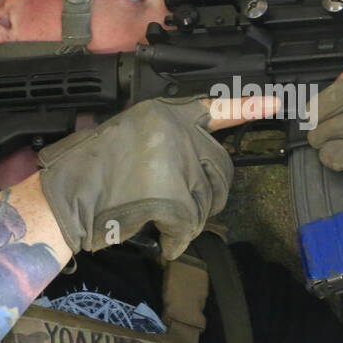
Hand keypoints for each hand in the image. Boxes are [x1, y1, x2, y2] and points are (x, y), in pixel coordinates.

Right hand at [36, 94, 272, 259]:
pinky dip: (178, 240)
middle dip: (205, 196)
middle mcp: (174, 132)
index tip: (276, 102)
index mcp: (164, 114)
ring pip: (207, 200)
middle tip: (176, 207)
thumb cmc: (92, 174)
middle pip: (219, 169)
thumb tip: (205, 162)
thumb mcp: (133, 137)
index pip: (214, 107)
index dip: (247, 106)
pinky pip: (191, 225)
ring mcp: (174, 162)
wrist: (66, 199)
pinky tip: (162, 240)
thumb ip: (170, 141)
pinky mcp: (172, 195)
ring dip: (189, 220)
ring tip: (156, 218)